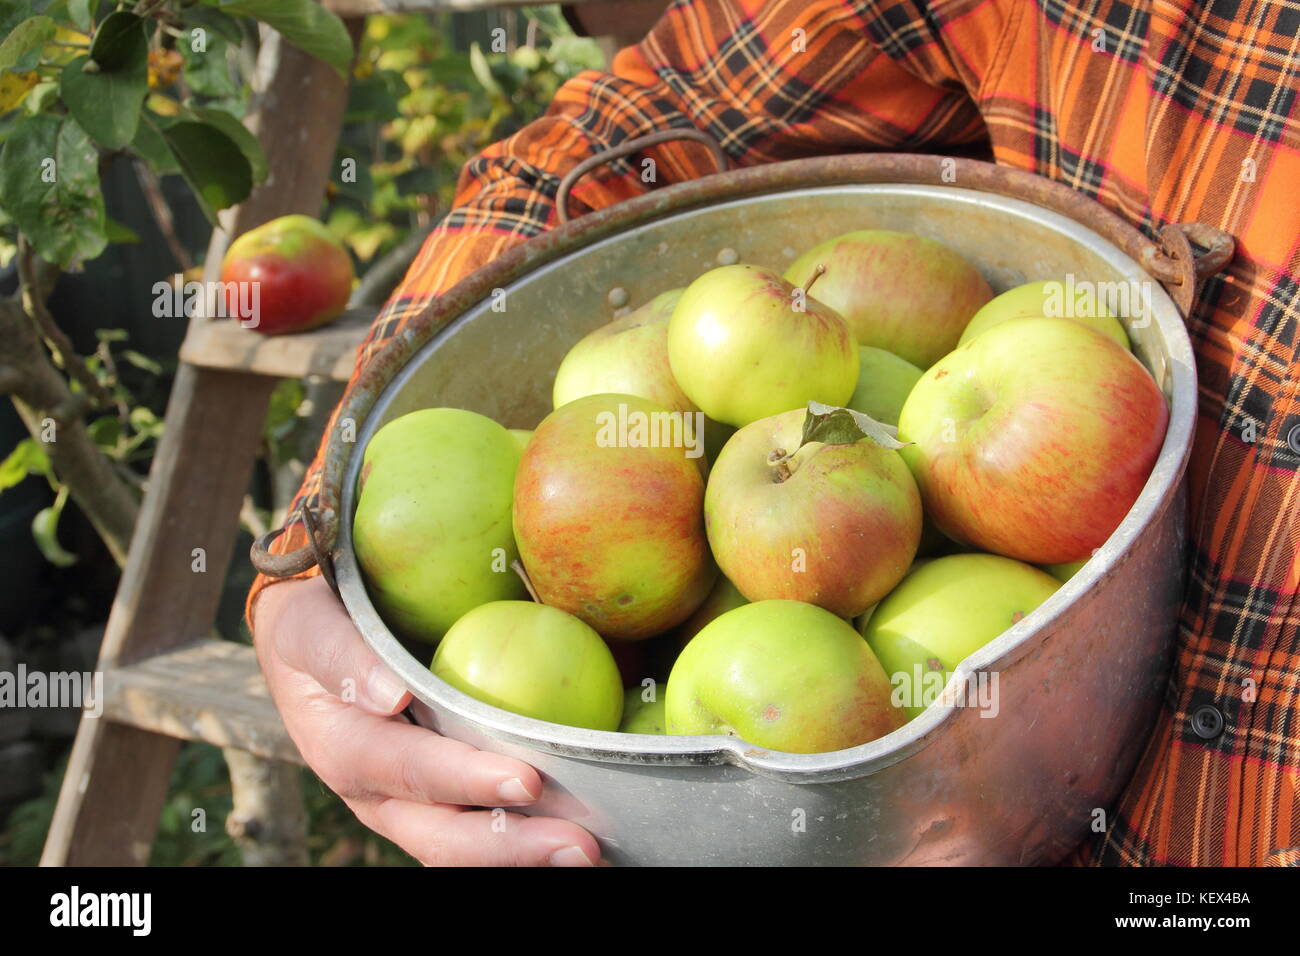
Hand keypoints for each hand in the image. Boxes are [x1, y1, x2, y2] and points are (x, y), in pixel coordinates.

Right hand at [251, 575, 601, 865]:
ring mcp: (407, 807)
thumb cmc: (315, 624)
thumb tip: (392, 695)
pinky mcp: (436, 804)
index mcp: (344, 750)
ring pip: (464, 847)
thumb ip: (344, 655)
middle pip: (442, 835)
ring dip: (525, 855)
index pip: (409, 771)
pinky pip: (480, 833)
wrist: (305, 645)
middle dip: (511, 846)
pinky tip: (579, 840)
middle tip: (580, 843)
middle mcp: (377, 794)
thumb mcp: (311, 627)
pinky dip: (524, 844)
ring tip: (590, 855)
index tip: (526, 779)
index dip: (465, 780)